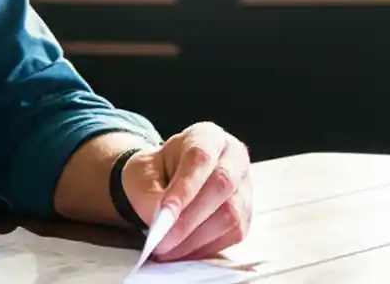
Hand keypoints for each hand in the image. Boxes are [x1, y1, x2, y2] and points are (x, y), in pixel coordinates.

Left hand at [122, 122, 252, 260]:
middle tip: (161, 242)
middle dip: (189, 219)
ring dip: (195, 239)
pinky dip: (204, 248)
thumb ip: (149, 194)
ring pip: (231, 215)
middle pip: (222, 185)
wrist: (167, 181)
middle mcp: (234, 158)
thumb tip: (161, 222)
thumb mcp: (142, 174)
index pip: (200, 158)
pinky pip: (232, 235)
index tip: (163, 214)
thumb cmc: (156, 172)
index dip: (184, 187)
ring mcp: (246, 187)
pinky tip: (181, 251)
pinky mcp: (247, 215)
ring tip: (166, 250)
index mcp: (207, 136)